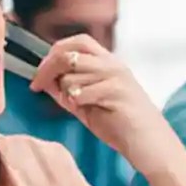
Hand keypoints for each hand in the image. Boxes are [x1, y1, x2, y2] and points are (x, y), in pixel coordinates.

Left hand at [28, 34, 174, 174]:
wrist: (148, 144)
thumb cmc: (120, 125)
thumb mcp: (87, 103)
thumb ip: (67, 90)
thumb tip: (43, 79)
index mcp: (108, 63)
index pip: (78, 41)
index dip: (55, 51)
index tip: (40, 70)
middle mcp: (113, 65)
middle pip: (69, 53)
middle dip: (48, 69)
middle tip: (37, 85)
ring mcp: (116, 76)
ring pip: (71, 75)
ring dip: (68, 92)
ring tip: (83, 105)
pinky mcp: (116, 91)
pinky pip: (80, 91)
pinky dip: (78, 102)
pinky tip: (91, 110)